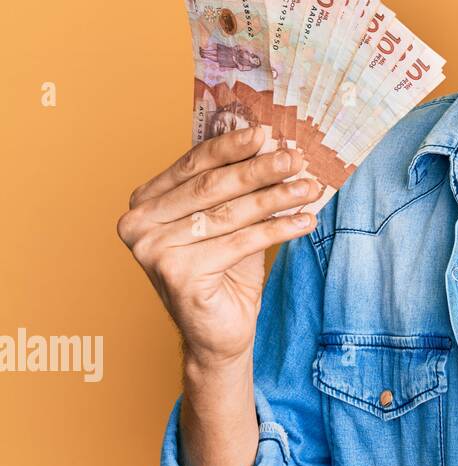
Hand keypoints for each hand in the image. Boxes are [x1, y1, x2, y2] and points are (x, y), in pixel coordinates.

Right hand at [116, 126, 321, 369]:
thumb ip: (238, 185)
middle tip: (296, 157)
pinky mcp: (177, 274)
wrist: (219, 333)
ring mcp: (153, 250)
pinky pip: (240, 242)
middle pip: (211, 186)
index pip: (193, 164)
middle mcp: (139, 224)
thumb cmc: (225, 272)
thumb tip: (270, 141)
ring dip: (276, 198)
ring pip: (229, 213)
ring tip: (310, 188)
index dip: (231, 147)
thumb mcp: (231, 220)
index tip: (266, 132)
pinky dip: (278, 229)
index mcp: (145, 202)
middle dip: (259, 169)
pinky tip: (305, 221)